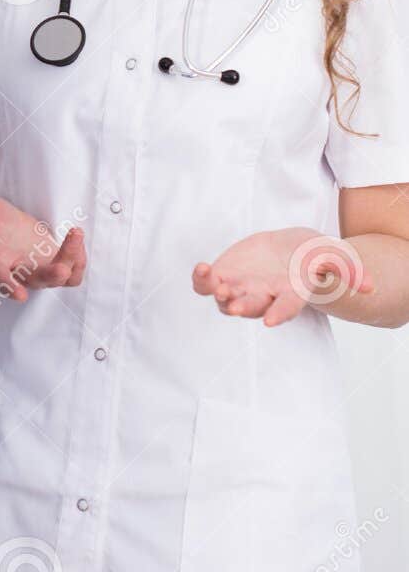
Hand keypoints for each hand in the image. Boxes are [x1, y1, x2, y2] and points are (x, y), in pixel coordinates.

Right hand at [0, 189, 85, 301]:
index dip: (7, 286)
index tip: (20, 294)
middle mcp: (17, 272)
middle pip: (36, 281)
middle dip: (51, 276)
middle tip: (61, 266)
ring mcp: (38, 269)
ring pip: (61, 279)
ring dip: (72, 262)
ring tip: (75, 233)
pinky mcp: (53, 263)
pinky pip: (72, 273)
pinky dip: (79, 260)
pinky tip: (75, 238)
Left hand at [193, 226, 373, 327]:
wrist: (287, 249)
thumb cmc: (311, 256)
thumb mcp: (332, 257)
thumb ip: (349, 270)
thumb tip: (369, 286)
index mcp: (289, 294)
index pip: (286, 308)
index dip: (280, 313)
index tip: (271, 322)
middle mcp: (263, 296)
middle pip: (252, 306)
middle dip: (244, 307)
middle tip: (234, 306)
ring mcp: (241, 288)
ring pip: (225, 300)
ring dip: (218, 296)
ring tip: (216, 285)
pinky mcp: (223, 276)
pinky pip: (206, 284)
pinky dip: (201, 279)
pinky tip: (201, 269)